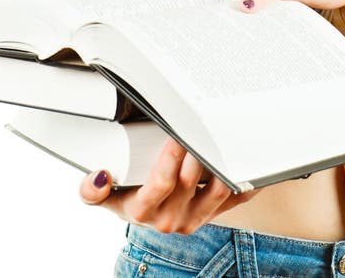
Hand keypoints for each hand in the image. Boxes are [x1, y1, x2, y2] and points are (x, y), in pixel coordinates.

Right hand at [79, 137, 257, 232]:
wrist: (149, 217)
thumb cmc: (128, 197)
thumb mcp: (105, 198)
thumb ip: (92, 191)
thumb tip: (99, 176)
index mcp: (143, 211)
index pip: (160, 184)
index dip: (169, 159)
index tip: (175, 133)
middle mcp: (171, 219)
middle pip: (190, 182)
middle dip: (195, 151)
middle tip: (200, 124)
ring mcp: (196, 218)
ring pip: (217, 191)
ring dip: (220, 164)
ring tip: (220, 137)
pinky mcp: (214, 215)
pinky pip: (236, 198)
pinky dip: (247, 179)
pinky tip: (252, 159)